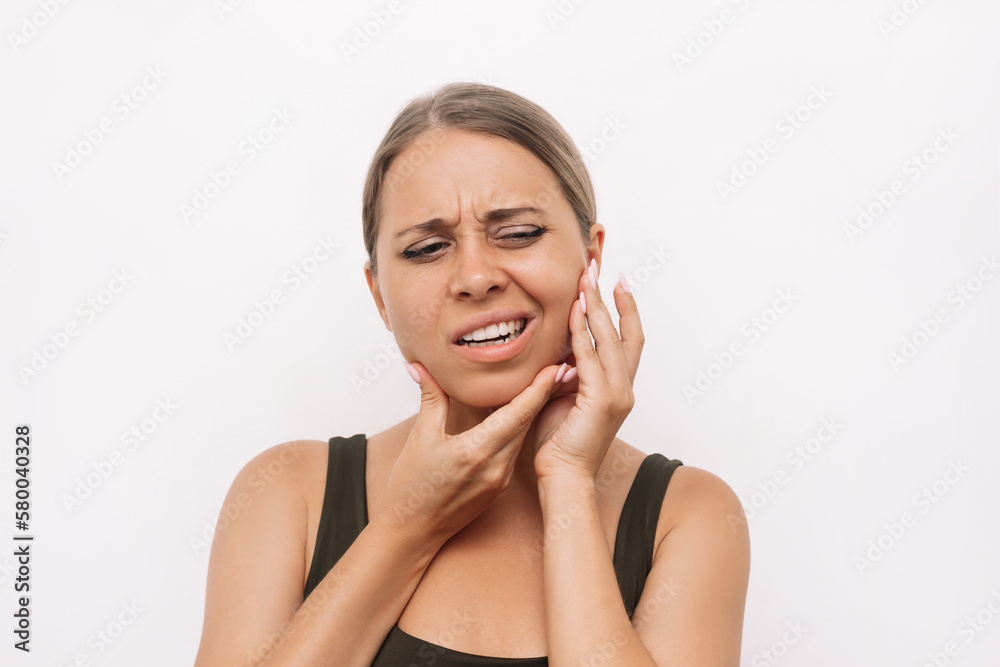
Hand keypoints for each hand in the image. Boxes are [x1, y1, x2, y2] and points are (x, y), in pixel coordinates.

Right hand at [380, 359, 564, 544]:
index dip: (538, 389)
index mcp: (476, 450)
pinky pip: (514, 452)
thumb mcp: (420, 438)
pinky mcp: (499, 487)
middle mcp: (495, 466)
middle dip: (542, 395)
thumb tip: (419, 366)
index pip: (518, 414)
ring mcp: (500, 479)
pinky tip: (520, 417)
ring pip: (522, 437)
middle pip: (527, 423)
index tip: (554, 368)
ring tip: (543, 386)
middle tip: (555, 367)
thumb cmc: (411, 487)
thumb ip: (430, 398)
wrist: (413, 531)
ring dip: (532, 413)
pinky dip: (519, 431)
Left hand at [531, 259, 643, 481]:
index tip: (614, 282)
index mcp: (618, 388)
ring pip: (611, 339)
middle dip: (613, 297)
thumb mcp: (564, 399)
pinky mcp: (602, 400)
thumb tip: (559, 353)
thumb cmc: (559, 444)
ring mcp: (617, 394)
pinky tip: (574, 311)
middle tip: (599, 267)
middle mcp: (625, 388)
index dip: (624, 310)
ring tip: (587, 279)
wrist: (563, 477)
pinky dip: (583, 332)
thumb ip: (568, 374)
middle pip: (627, 332)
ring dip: (597, 306)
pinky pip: (591, 357)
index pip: (627, 340)